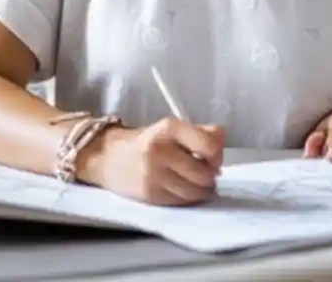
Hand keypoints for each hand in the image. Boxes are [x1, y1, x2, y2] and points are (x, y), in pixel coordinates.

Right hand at [81, 118, 224, 205]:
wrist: (108, 158)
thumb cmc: (147, 142)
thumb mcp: (172, 128)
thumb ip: (202, 132)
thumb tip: (222, 141)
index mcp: (169, 128)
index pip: (209, 145)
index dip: (217, 155)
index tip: (213, 156)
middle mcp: (160, 151)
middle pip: (205, 173)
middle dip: (211, 175)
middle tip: (206, 171)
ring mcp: (154, 175)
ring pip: (195, 192)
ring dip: (202, 189)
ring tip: (196, 181)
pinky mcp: (150, 195)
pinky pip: (182, 202)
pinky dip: (188, 197)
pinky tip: (183, 188)